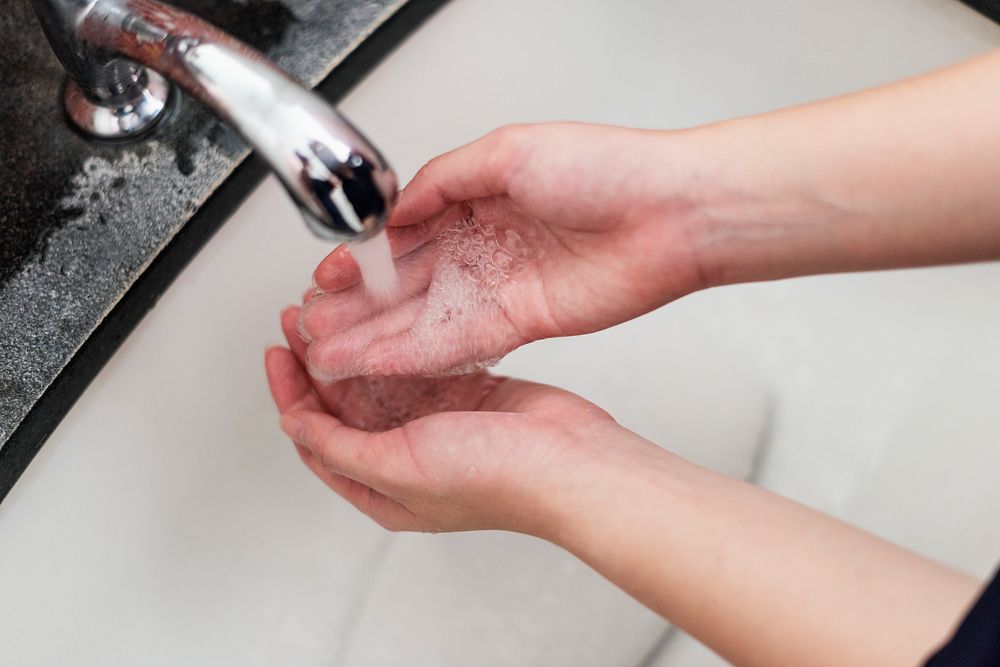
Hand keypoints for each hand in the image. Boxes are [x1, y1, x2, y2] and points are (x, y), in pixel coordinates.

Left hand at [266, 306, 640, 534]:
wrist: (570, 461)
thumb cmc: (497, 479)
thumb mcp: (399, 468)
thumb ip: (340, 446)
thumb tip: (293, 424)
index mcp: (382, 489)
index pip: (316, 438)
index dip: (291, 394)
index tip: (277, 352)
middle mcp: (405, 458)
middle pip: (343, 405)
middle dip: (317, 361)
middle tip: (299, 319)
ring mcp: (437, 424)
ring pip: (378, 379)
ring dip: (353, 346)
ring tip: (332, 310)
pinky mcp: (466, 395)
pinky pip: (417, 366)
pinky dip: (394, 343)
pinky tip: (381, 317)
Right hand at [297, 123, 706, 382]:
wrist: (670, 213)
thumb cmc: (605, 169)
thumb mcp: (507, 151)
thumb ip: (443, 181)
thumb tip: (396, 208)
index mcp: (476, 199)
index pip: (402, 234)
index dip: (361, 257)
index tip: (327, 275)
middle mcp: (483, 246)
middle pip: (405, 282)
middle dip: (357, 306)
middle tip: (313, 325)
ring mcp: (498, 288)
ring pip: (422, 317)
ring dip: (374, 338)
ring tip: (328, 355)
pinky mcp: (518, 324)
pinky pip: (455, 342)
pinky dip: (414, 354)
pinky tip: (377, 363)